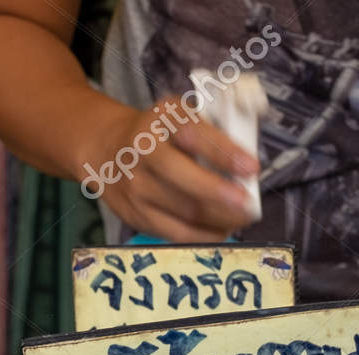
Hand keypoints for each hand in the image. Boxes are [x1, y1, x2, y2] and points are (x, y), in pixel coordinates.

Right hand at [76, 98, 259, 241]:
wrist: (107, 150)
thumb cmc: (156, 133)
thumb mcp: (178, 115)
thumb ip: (210, 132)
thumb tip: (245, 165)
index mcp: (160, 122)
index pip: (194, 136)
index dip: (225, 153)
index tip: (252, 168)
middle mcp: (143, 155)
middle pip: (186, 181)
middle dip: (223, 195)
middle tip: (249, 205)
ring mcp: (136, 188)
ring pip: (184, 212)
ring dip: (220, 219)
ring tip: (242, 218)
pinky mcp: (136, 215)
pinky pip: (174, 232)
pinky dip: (203, 234)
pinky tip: (221, 229)